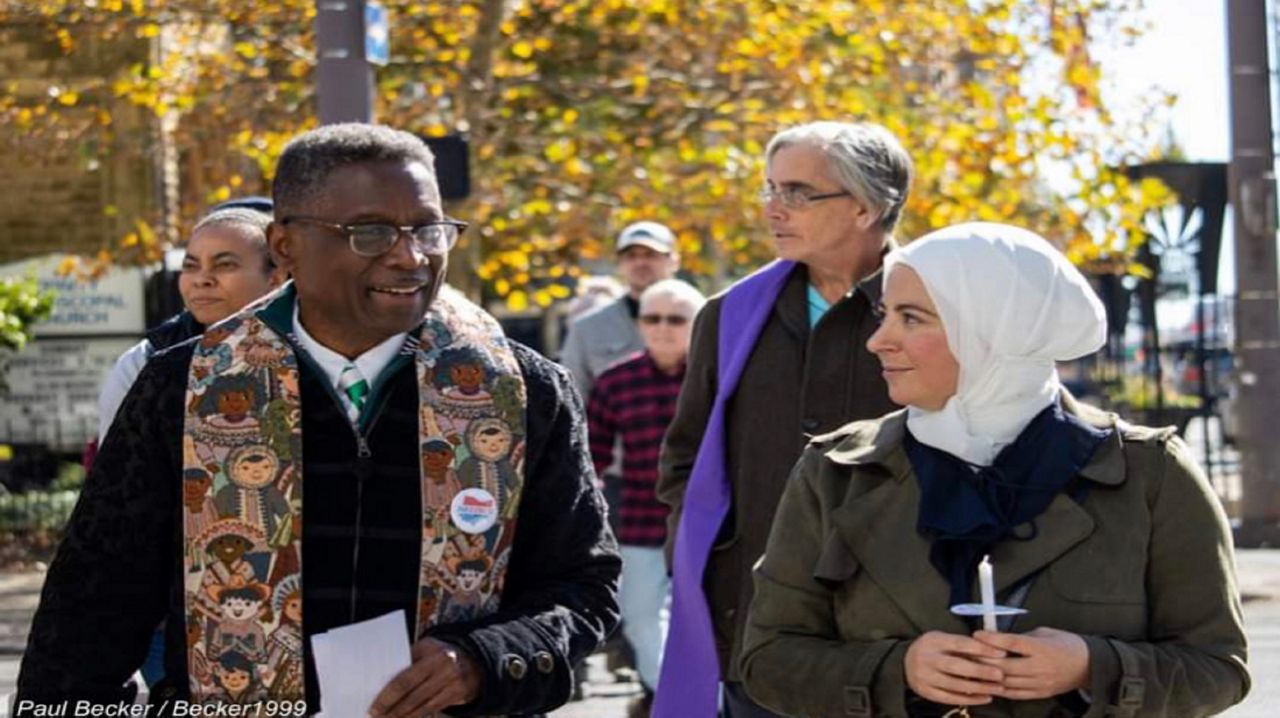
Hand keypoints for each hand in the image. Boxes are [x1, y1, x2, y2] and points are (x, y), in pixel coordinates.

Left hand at [367, 637, 481, 717]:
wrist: (474, 660)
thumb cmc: (439, 655)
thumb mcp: (426, 649)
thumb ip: (407, 661)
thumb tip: (381, 683)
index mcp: (432, 652)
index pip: (405, 678)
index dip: (388, 695)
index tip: (374, 706)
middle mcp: (445, 666)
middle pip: (412, 693)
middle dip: (392, 707)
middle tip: (377, 716)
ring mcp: (454, 681)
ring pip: (422, 704)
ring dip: (402, 715)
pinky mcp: (459, 694)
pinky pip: (432, 708)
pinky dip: (416, 715)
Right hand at [904, 631, 1005, 705]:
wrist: (904, 663)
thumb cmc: (932, 649)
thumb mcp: (942, 639)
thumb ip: (962, 644)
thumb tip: (991, 651)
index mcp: (934, 641)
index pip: (960, 644)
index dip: (981, 649)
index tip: (1001, 653)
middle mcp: (928, 658)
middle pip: (956, 666)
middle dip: (980, 671)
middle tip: (1000, 674)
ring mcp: (925, 677)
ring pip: (955, 684)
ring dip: (978, 688)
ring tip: (997, 688)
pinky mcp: (927, 692)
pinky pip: (950, 698)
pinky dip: (969, 699)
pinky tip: (984, 698)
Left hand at [972, 627, 1089, 699]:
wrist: (1090, 665)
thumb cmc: (1066, 644)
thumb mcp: (1045, 632)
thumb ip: (1023, 637)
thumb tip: (1001, 639)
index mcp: (1041, 648)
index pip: (1011, 643)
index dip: (992, 639)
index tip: (977, 634)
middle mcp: (1040, 667)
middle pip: (1005, 666)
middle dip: (984, 660)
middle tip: (969, 653)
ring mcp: (1040, 683)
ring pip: (1007, 682)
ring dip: (989, 677)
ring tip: (974, 670)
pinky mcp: (1041, 693)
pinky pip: (1015, 694)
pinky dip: (1000, 689)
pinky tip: (989, 684)